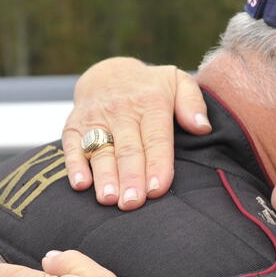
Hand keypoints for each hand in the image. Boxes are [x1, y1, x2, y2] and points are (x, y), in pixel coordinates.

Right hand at [63, 57, 211, 210]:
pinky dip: (74, 165)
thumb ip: (193, 103)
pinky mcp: (74, 125)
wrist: (108, 73)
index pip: (155, 138)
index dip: (157, 164)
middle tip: (133, 203)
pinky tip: (81, 184)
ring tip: (109, 199)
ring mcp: (96, 118)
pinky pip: (73, 145)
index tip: (158, 189)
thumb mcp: (178, 82)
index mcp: (151, 103)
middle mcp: (122, 111)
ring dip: (104, 175)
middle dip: (131, 177)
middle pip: (127, 148)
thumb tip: (202, 128)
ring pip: (101, 150)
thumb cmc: (152, 87)